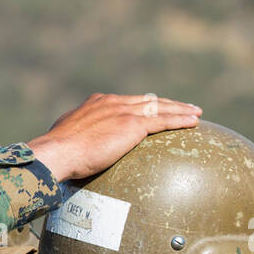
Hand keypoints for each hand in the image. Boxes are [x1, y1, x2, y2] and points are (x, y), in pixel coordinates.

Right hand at [26, 93, 201, 181]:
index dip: (146, 104)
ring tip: (196, 112)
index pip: (129, 101)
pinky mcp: (132, 125)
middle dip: (169, 104)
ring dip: (181, 110)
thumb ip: (80, 135)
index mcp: (98, 103)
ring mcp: (124, 112)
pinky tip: (193, 122)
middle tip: (186, 107)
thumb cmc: (59, 151)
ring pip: (160, 108)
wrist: (58, 152)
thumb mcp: (68, 135)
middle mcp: (113, 102)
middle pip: (149, 101)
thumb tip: (78, 144)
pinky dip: (180, 120)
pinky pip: (162, 121)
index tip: (157, 107)